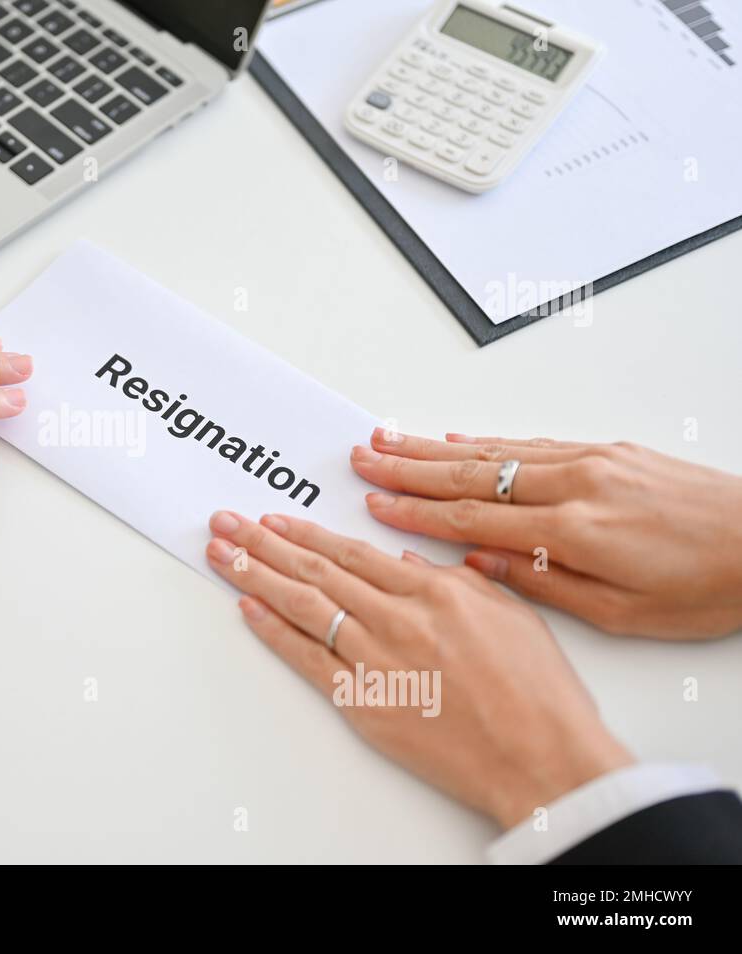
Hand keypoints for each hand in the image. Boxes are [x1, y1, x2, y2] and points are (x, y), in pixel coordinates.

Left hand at [205, 510, 632, 828]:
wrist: (540, 756)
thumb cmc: (537, 692)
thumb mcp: (510, 613)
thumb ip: (457, 581)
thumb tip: (407, 562)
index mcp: (433, 590)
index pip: (352, 552)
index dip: (306, 533)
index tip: (274, 519)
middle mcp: (396, 617)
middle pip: (316, 570)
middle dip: (264, 542)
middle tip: (227, 523)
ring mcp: (374, 658)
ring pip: (302, 605)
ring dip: (255, 575)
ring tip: (221, 554)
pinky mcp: (362, 701)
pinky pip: (306, 658)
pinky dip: (273, 630)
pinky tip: (248, 608)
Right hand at [350, 431, 741, 639]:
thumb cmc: (710, 586)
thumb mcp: (623, 613)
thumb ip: (544, 585)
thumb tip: (480, 564)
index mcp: (574, 531)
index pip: (472, 517)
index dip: (415, 511)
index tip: (375, 504)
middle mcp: (577, 484)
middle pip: (471, 471)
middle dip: (408, 466)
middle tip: (362, 458)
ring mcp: (593, 460)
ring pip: (495, 449)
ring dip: (436, 445)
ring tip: (390, 438)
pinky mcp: (609, 451)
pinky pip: (532, 442)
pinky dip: (489, 440)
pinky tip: (460, 437)